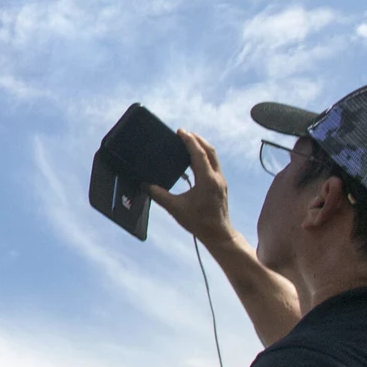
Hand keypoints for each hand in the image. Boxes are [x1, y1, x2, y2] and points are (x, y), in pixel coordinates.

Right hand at [147, 130, 235, 247]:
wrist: (218, 234)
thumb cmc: (199, 223)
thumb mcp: (176, 209)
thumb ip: (160, 196)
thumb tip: (146, 186)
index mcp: (207, 180)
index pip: (199, 153)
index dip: (189, 140)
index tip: (180, 131)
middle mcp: (216, 177)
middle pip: (210, 150)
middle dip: (197, 139)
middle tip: (184, 134)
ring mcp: (220, 181)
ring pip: (213, 157)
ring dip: (202, 147)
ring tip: (189, 143)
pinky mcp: (220, 186)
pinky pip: (213, 165)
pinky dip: (204, 157)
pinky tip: (194, 161)